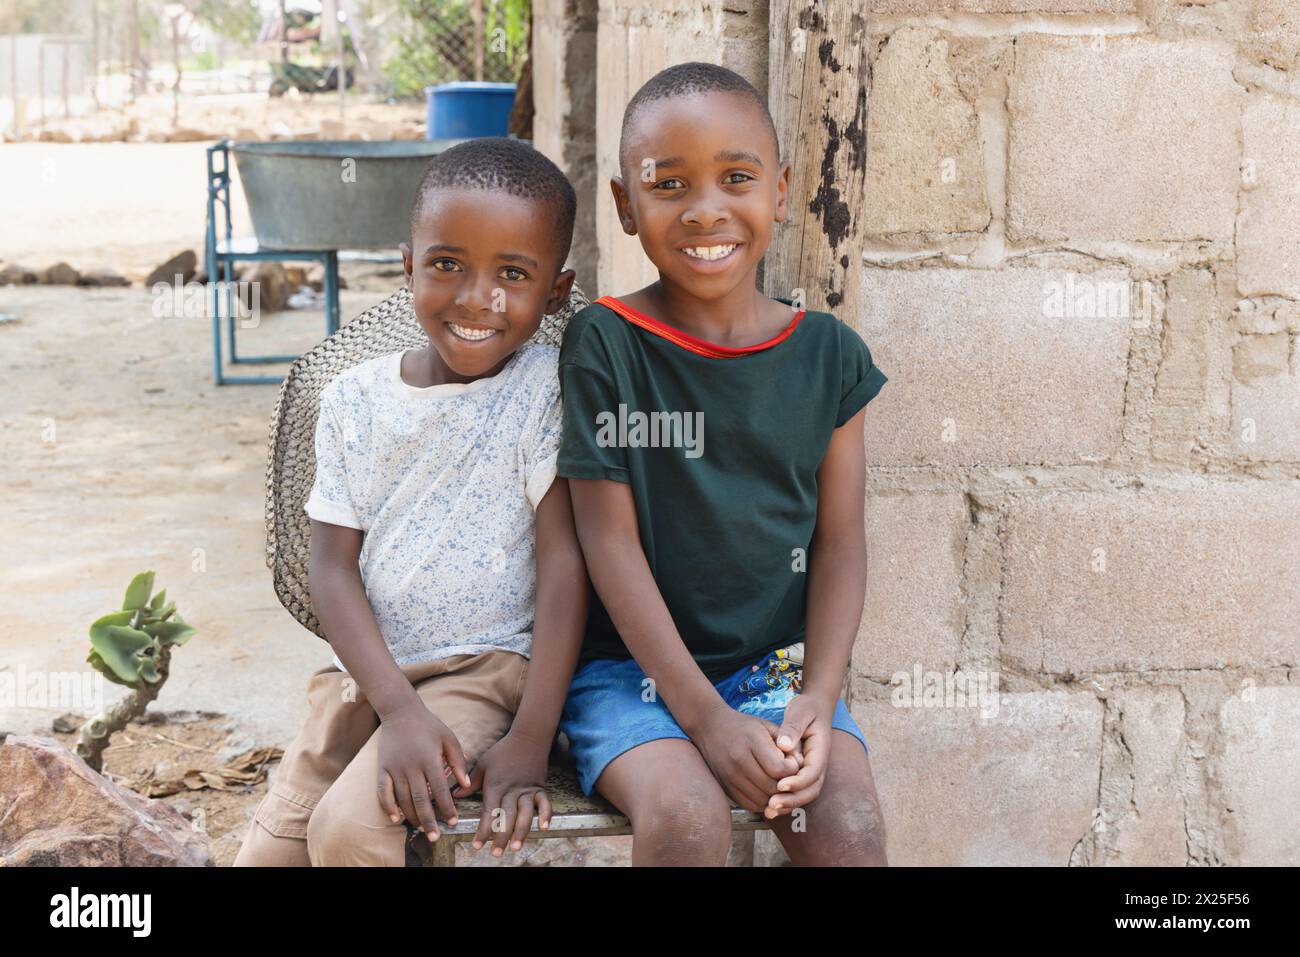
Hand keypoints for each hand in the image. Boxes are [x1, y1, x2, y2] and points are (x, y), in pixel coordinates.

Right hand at [376, 701, 470, 840]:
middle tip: (436, 836)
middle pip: (421, 800)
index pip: (440, 790)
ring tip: (421, 828)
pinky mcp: (382, 768)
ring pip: (403, 799)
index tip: (453, 821)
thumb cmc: (429, 725)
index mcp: (430, 758)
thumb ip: (458, 761)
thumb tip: (466, 784)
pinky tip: (396, 818)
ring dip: (412, 816)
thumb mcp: (449, 738)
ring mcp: (394, 768)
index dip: (447, 808)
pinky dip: (388, 806)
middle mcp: (411, 765)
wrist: (400, 712)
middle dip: (429, 820)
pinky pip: (382, 792)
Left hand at [453, 731, 552, 856]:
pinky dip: (546, 815)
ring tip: (515, 847)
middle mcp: (512, 790)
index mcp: (496, 785)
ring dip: (521, 831)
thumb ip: (471, 782)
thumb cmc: (502, 752)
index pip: (489, 812)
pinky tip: (544, 828)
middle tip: (496, 853)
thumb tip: (456, 795)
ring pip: (525, 813)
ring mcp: (527, 789)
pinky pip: (545, 803)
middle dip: (501, 836)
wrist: (528, 737)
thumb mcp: (483, 764)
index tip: (477, 845)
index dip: (483, 830)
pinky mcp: (540, 787)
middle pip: (507, 816)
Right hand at [692, 706, 800, 811]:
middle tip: (788, 776)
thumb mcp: (767, 726)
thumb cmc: (744, 726)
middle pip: (772, 787)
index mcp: (751, 742)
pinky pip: (751, 805)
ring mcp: (730, 777)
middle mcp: (739, 761)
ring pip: (763, 800)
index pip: (779, 769)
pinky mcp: (726, 788)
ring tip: (779, 784)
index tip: (792, 763)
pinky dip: (763, 802)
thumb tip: (801, 765)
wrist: (710, 727)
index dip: (792, 770)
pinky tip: (766, 791)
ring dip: (776, 797)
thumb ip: (786, 744)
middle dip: (786, 785)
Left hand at [765, 695, 832, 817]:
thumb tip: (784, 745)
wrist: (814, 708)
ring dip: (788, 804)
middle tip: (772, 804)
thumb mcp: (800, 711)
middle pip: (811, 790)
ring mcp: (811, 770)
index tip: (780, 785)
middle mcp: (818, 764)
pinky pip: (797, 792)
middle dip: (793, 800)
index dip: (798, 782)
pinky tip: (768, 804)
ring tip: (768, 809)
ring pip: (805, 794)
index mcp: (820, 750)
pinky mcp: (802, 773)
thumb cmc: (807, 708)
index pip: (813, 773)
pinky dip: (786, 800)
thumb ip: (793, 726)